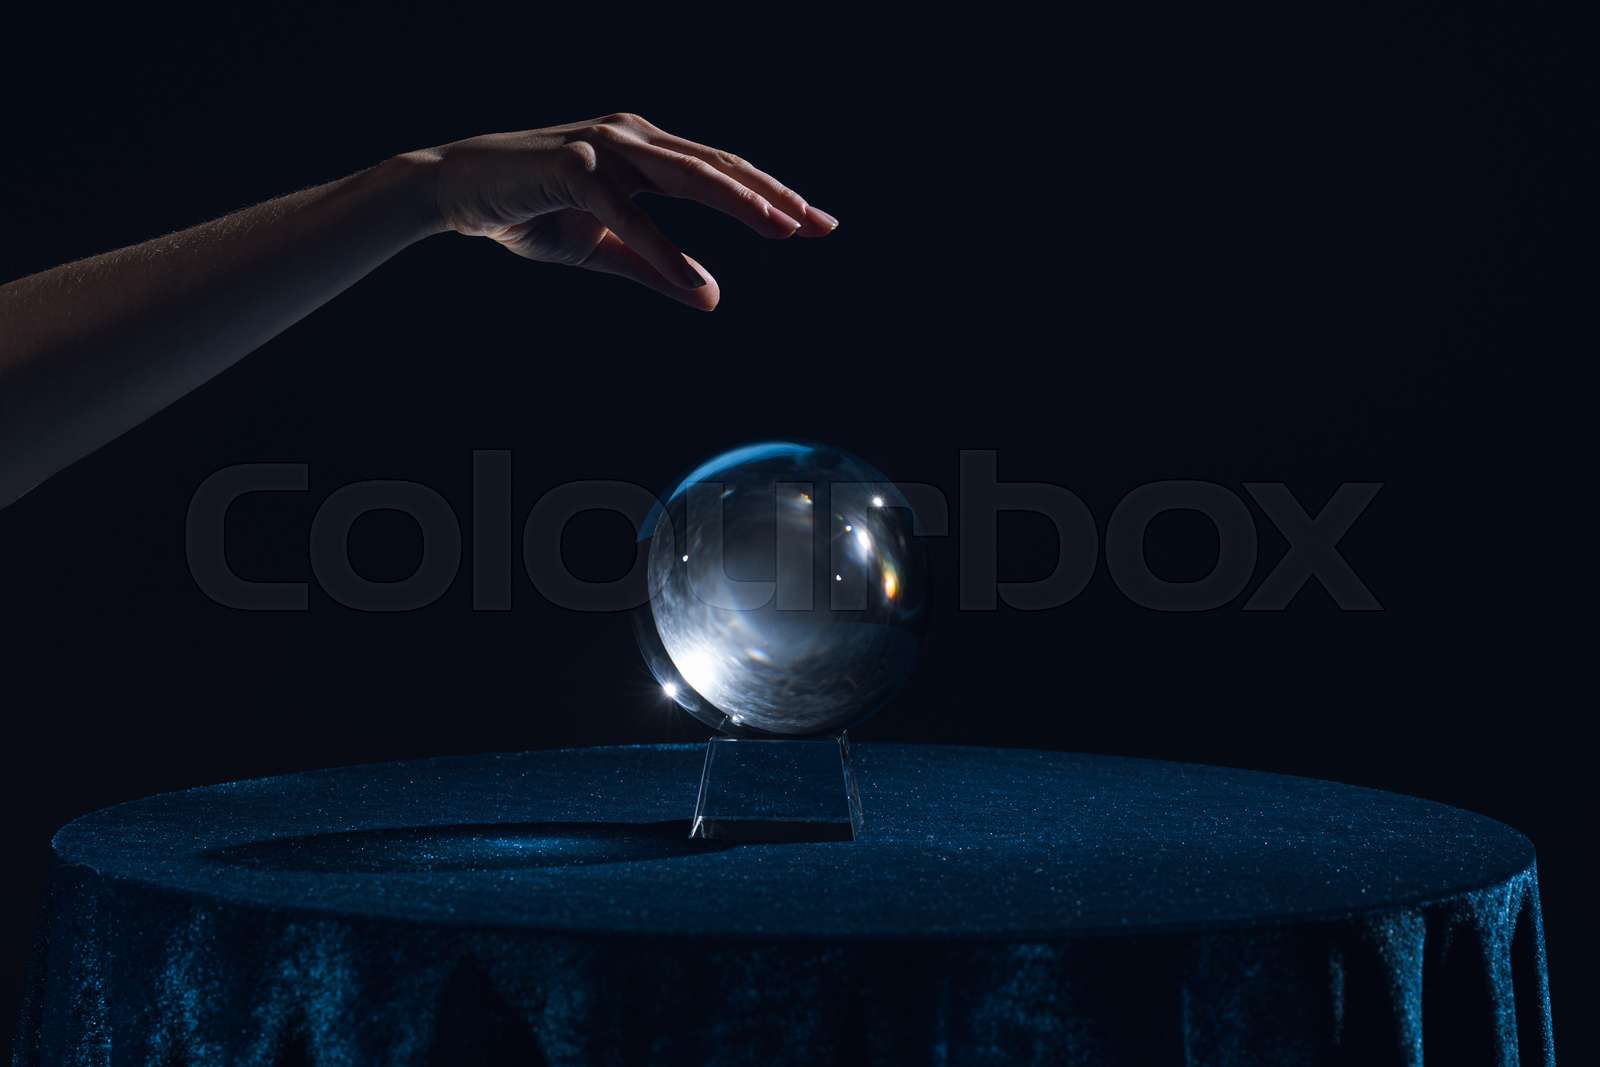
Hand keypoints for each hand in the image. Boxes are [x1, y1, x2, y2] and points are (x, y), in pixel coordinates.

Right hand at [423, 113, 838, 309]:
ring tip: (782, 230)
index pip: (722, 172)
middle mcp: (633, 138)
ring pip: (688, 176)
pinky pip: (632, 217)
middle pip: (719, 167)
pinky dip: (666, 251)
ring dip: (739, 203)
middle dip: (774, 196)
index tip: (817, 224)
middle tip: (821, 224)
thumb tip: (713, 300)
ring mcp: (606, 147)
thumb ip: (658, 270)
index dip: (771, 197)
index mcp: (646, 151)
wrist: (459, 193)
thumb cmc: (533, 214)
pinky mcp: (575, 170)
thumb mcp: (607, 249)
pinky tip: (697, 282)